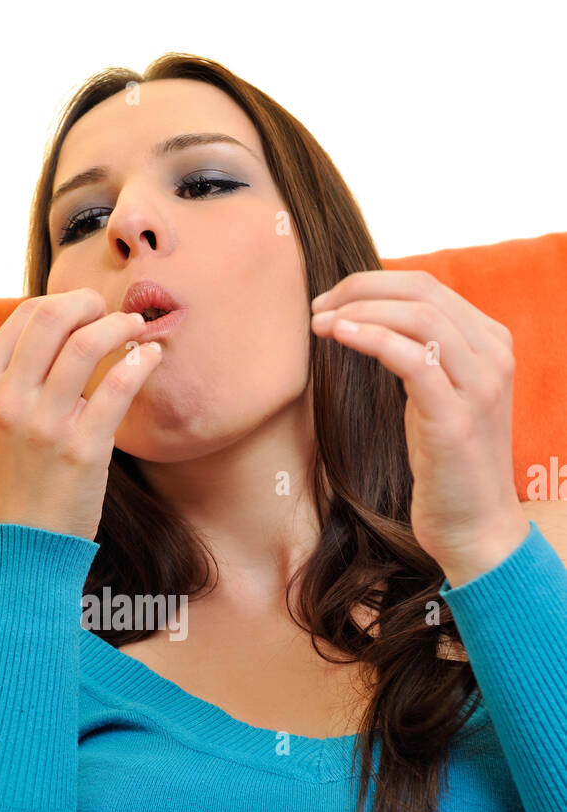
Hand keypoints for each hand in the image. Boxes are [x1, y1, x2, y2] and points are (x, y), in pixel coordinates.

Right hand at [0, 288, 161, 540]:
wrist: (20, 549)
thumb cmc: (11, 484)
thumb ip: (12, 378)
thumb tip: (56, 329)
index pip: (24, 316)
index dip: (63, 302)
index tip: (87, 309)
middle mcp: (6, 399)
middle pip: (53, 317)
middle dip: (91, 303)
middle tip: (112, 312)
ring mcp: (43, 425)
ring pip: (87, 344)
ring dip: (121, 326)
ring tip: (137, 329)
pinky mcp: (82, 450)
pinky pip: (118, 387)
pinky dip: (141, 362)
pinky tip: (151, 358)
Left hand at [310, 269, 528, 585]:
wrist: (475, 527)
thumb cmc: (446, 465)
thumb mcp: (434, 398)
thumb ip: (420, 357)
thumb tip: (370, 321)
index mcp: (490, 343)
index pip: (428, 286)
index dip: (373, 284)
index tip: (330, 301)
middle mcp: (493, 356)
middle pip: (423, 291)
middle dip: (361, 289)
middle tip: (317, 307)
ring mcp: (480, 386)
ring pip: (420, 317)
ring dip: (361, 311)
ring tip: (320, 323)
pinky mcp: (457, 419)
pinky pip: (414, 359)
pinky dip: (372, 339)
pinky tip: (340, 338)